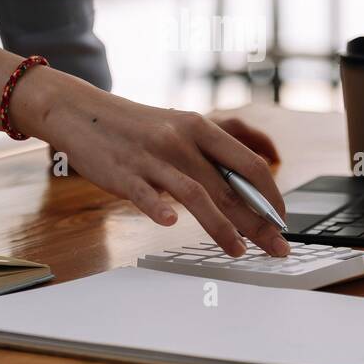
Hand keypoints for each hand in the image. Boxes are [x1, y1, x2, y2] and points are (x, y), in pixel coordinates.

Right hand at [17, 72, 289, 257]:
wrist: (82, 112)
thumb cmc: (137, 127)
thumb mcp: (180, 128)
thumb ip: (212, 154)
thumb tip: (251, 184)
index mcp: (200, 128)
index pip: (248, 164)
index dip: (270, 194)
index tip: (281, 219)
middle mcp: (181, 141)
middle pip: (229, 185)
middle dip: (258, 221)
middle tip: (277, 247)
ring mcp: (152, 158)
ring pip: (195, 194)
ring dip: (221, 226)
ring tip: (238, 250)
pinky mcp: (124, 173)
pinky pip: (144, 194)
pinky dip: (159, 209)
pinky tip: (171, 224)